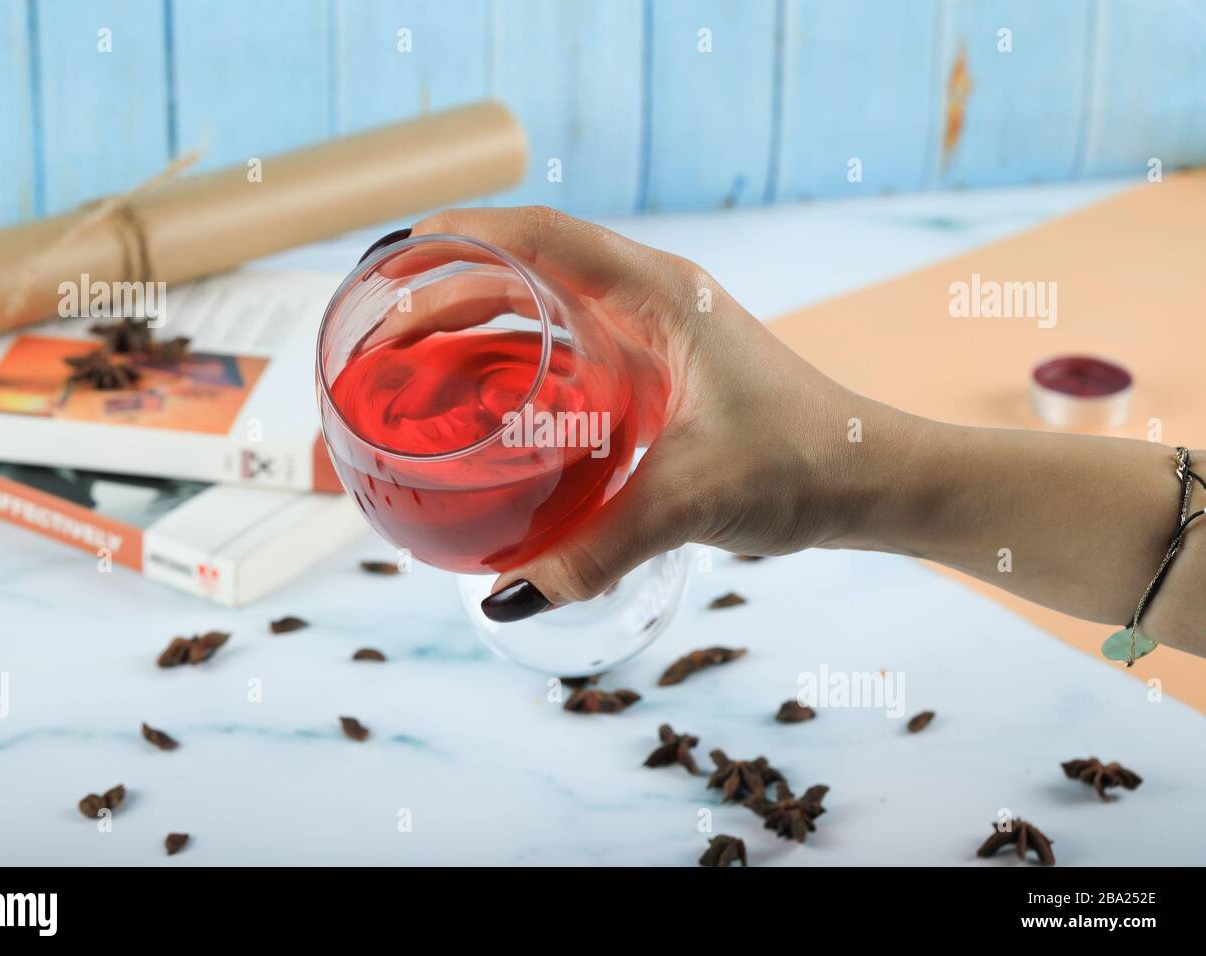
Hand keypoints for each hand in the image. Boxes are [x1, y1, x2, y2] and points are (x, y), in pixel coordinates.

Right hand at [404, 207, 876, 619]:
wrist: (870, 480)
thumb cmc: (805, 461)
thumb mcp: (696, 497)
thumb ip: (604, 546)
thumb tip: (510, 592)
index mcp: (659, 295)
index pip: (545, 236)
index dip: (464, 235)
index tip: (397, 254)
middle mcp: (650, 305)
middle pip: (528, 274)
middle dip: (450, 293)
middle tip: (383, 333)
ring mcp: (652, 342)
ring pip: (544, 318)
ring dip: (478, 334)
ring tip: (412, 369)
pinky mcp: (656, 383)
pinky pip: (567, 362)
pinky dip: (516, 375)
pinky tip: (484, 417)